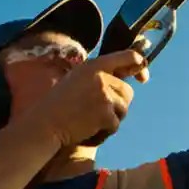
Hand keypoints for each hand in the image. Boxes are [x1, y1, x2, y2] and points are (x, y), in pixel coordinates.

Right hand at [27, 49, 147, 146]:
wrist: (45, 124)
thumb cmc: (58, 106)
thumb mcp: (76, 80)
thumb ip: (97, 77)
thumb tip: (123, 80)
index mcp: (93, 66)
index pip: (126, 57)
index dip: (138, 63)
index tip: (143, 73)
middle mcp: (101, 77)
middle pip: (127, 91)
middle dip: (118, 103)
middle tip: (99, 113)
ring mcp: (105, 95)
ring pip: (123, 108)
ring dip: (112, 118)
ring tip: (90, 120)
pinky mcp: (106, 113)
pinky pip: (115, 125)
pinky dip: (104, 132)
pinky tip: (88, 130)